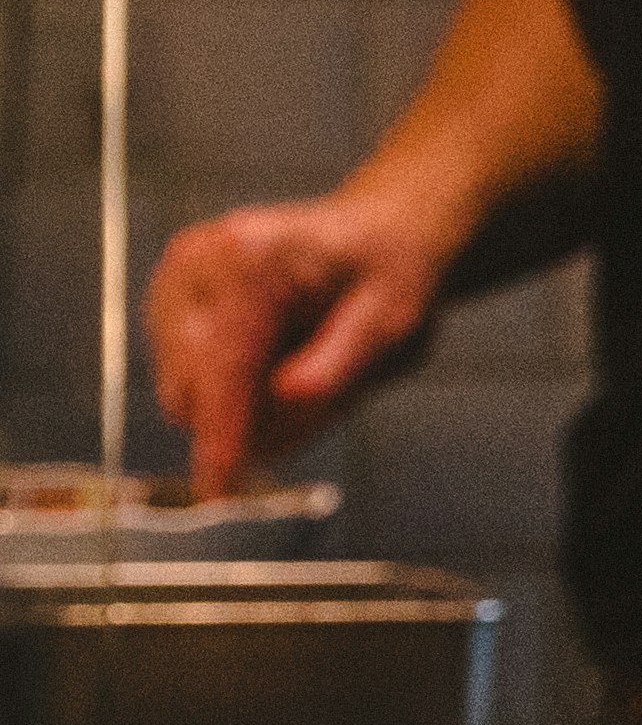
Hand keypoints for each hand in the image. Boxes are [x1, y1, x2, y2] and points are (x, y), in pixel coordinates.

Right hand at [143, 189, 460, 494]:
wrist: (376, 235)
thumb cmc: (391, 275)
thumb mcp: (393, 320)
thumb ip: (341, 363)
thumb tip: (288, 400)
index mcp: (252, 258)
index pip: (224, 364)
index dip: (222, 432)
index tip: (219, 489)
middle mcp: (195, 265)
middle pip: (192, 389)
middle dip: (249, 418)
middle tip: (329, 395)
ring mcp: (171, 286)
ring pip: (186, 395)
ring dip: (244, 405)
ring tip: (310, 360)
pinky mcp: (166, 310)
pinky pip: (190, 385)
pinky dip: (234, 391)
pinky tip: (280, 355)